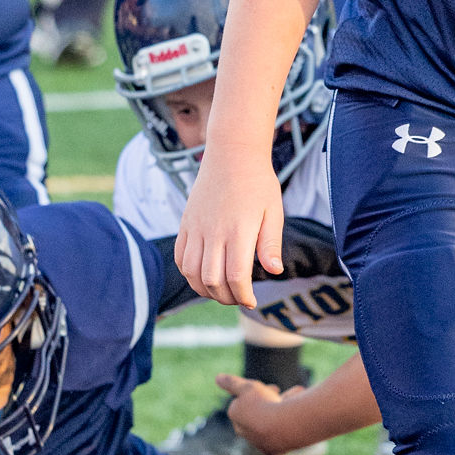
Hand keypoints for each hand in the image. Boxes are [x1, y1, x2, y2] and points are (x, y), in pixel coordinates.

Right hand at [176, 149, 284, 307]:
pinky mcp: (186, 224)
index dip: (243, 295)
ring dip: (205, 290)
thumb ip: (270, 244)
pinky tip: (203, 276)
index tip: (252, 301)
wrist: (232, 154)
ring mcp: (196, 228)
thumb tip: (273, 272)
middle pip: (212, 280)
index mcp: (239, 230)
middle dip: (226, 298)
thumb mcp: (274, 212)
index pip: (236, 277)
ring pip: (192, 273)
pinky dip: (189, 274)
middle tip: (239, 298)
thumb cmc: (258, 183)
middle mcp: (214, 232)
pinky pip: (180, 258)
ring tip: (220, 291)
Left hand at [216, 373, 303, 454]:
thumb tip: (218, 378)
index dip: (258, 391)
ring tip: (295, 395)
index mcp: (236, 417)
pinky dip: (287, 425)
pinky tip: (294, 417)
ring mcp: (258, 444)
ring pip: (269, 424)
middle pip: (257, 413)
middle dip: (269, 399)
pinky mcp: (273, 452)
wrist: (284, 426)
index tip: (273, 387)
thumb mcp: (247, 386)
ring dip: (281, 408)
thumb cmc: (264, 403)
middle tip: (279, 391)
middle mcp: (245, 432)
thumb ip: (233, 383)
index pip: (244, 401)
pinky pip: (280, 438)